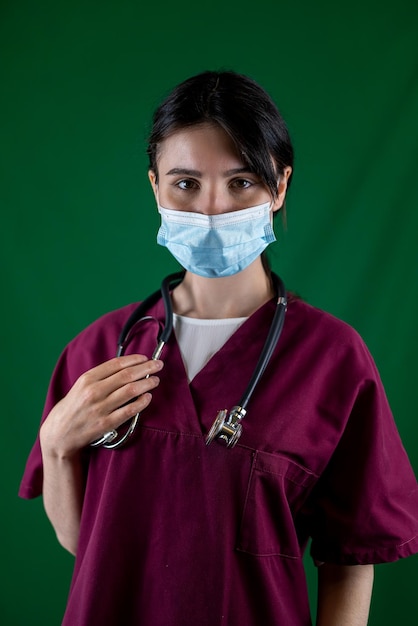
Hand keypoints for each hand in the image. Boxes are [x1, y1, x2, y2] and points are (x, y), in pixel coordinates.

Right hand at [40, 354, 163, 457]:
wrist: (59, 434)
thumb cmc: (73, 408)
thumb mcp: (81, 386)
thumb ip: (100, 377)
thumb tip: (125, 367)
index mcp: (87, 379)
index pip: (116, 364)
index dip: (134, 359)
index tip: (145, 358)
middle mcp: (94, 391)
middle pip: (127, 375)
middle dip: (146, 368)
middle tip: (158, 365)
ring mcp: (101, 408)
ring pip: (131, 391)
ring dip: (147, 383)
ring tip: (156, 380)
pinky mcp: (106, 424)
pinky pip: (129, 410)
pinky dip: (142, 402)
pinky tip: (148, 397)